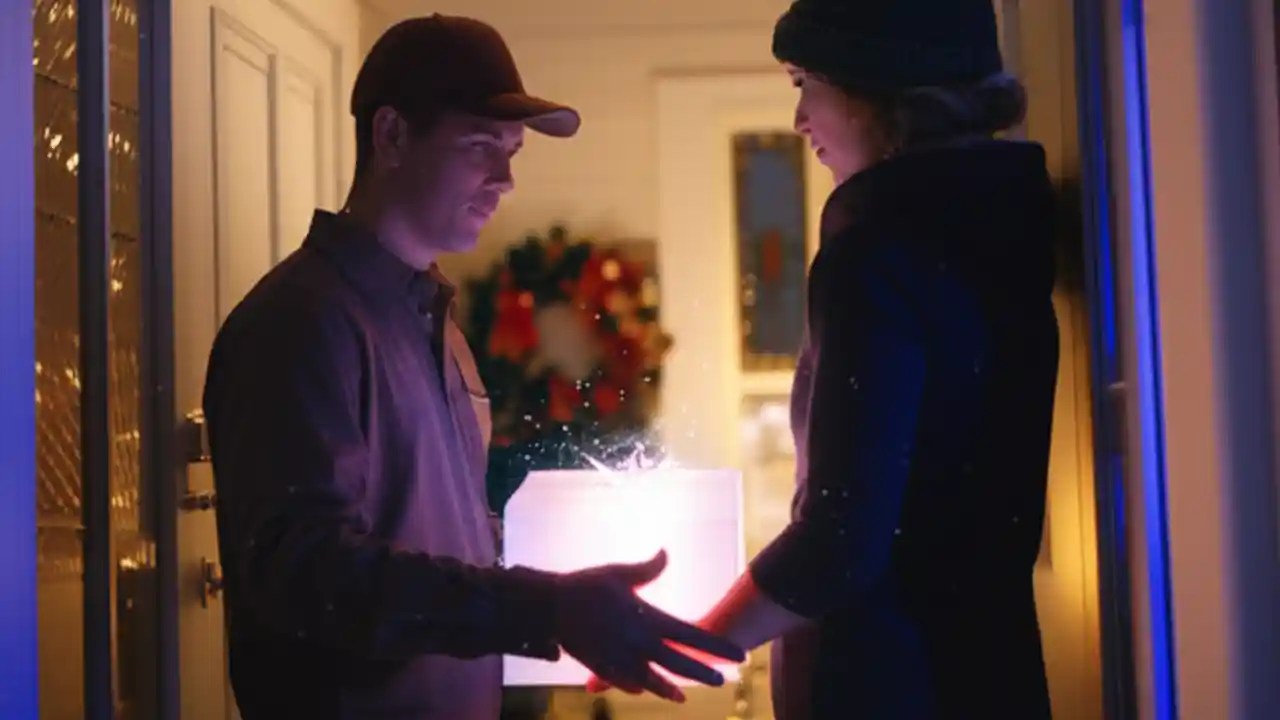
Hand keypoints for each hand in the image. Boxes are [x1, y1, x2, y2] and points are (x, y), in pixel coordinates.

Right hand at [554, 550, 745, 702]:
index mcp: (648, 619)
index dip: (717, 648)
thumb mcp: (620, 573)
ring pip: (651, 679)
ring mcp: (620, 658)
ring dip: (668, 688)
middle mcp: (639, 643)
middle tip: (722, 681)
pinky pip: (624, 679)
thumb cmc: (586, 584)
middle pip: (678, 663)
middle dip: (701, 673)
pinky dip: (635, 685)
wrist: (550, 606)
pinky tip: (642, 689)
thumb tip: (665, 554)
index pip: (692, 636)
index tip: (738, 655)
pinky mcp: (601, 665)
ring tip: (682, 697)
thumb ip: (648, 569)